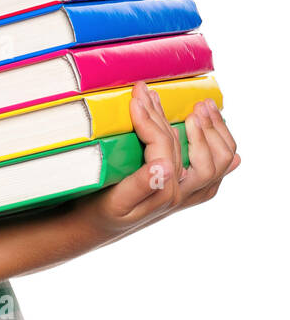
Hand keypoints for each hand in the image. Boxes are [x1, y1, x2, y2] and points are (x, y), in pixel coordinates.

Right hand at [72, 80, 240, 244]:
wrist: (98, 228)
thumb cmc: (101, 213)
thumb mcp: (115, 202)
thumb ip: (141, 185)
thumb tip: (163, 164)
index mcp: (164, 193)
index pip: (164, 146)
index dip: (149, 120)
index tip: (134, 98)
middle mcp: (182, 193)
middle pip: (186, 146)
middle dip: (169, 115)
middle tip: (149, 91)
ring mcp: (190, 192)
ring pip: (217, 159)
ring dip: (213, 129)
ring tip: (201, 105)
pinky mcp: (189, 191)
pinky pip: (216, 171)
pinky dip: (222, 150)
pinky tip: (217, 132)